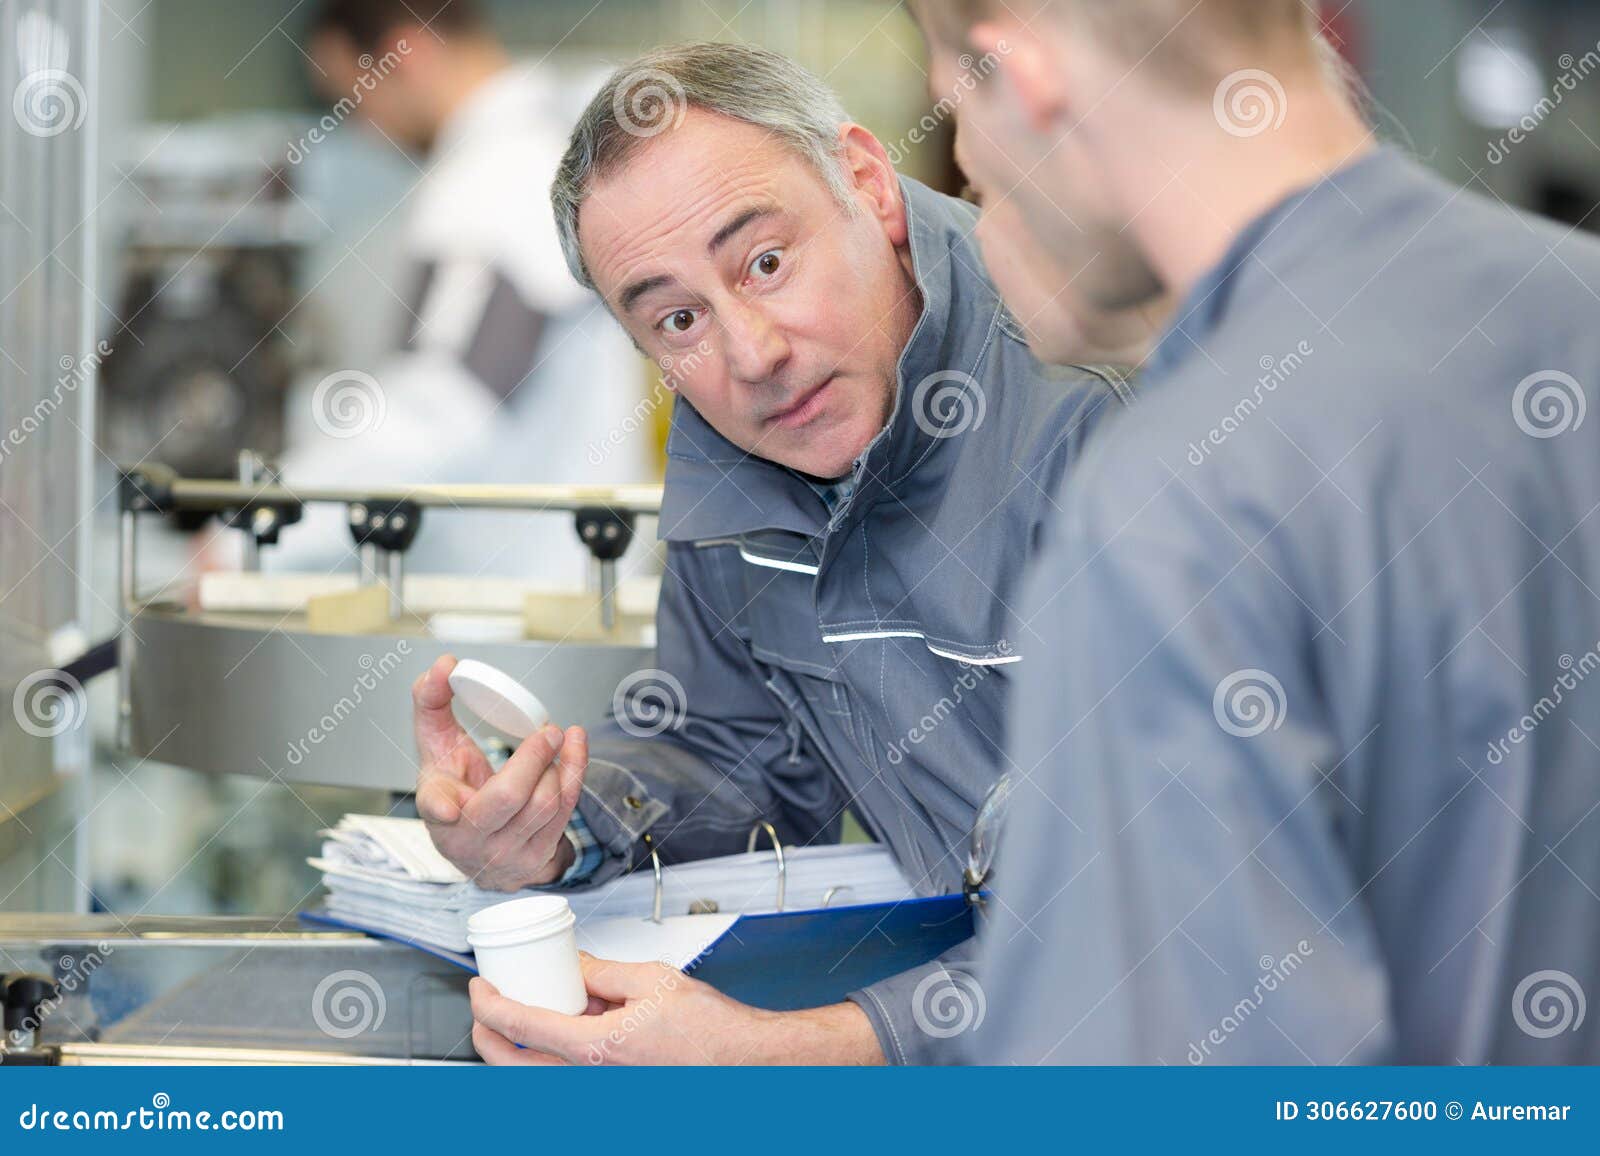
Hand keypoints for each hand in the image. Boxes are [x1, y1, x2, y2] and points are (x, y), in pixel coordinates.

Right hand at [412, 654, 587, 889]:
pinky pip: (564, 813)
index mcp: (436, 806)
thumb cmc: (455, 789)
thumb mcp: (438, 748)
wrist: (480, 847)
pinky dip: (574, 774)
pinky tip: (574, 750)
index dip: (439, 805)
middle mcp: (468, 838)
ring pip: (543, 804)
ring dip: (556, 765)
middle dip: (534, 758)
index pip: (433, 805)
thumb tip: (445, 664)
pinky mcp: (536, 859)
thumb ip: (433, 704)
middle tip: (547, 731)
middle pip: (509, 797)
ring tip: (554, 741)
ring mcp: (504, 853)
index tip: (448, 805)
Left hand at [469, 955, 885, 1064]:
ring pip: (533, 1078)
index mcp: (596, 1049)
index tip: (480, 985)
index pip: (520, 1026)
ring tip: (521, 1016)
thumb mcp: (651, 980)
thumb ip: (601, 971)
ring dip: (517, 1049)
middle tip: (485, 1006)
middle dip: (486, 1034)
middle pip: (510, 1066)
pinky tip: (565, 1033)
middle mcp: (590, 1081)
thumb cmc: (711, 1032)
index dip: (488, 1002)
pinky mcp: (610, 1092)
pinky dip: (551, 1058)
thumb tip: (568, 962)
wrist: (743, 1064)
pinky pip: (564, 1079)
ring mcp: (598, 1092)